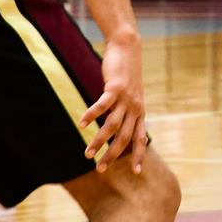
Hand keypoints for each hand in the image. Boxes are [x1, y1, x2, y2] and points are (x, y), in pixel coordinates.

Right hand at [80, 34, 148, 172]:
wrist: (128, 48)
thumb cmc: (127, 74)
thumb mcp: (130, 95)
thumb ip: (125, 111)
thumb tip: (116, 127)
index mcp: (140, 112)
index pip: (140, 139)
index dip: (139, 155)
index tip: (137, 172)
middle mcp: (135, 108)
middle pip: (124, 138)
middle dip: (112, 155)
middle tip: (100, 169)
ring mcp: (126, 99)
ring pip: (112, 126)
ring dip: (98, 141)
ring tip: (87, 153)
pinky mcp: (115, 88)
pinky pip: (102, 106)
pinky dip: (91, 115)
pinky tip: (81, 124)